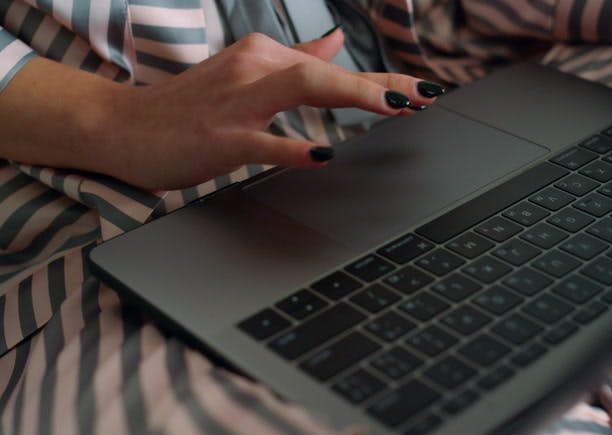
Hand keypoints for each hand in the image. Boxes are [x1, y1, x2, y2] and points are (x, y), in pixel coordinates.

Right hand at [101, 30, 438, 188]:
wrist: (126, 128)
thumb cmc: (191, 106)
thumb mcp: (246, 73)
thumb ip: (293, 59)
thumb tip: (334, 43)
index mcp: (263, 57)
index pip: (333, 67)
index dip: (384, 80)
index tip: (426, 90)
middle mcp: (253, 69)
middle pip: (325, 72)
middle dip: (381, 85)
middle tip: (426, 98)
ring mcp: (236, 103)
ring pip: (300, 89)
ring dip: (352, 95)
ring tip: (395, 109)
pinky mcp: (220, 138)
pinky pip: (262, 141)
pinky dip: (294, 147)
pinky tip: (323, 156)